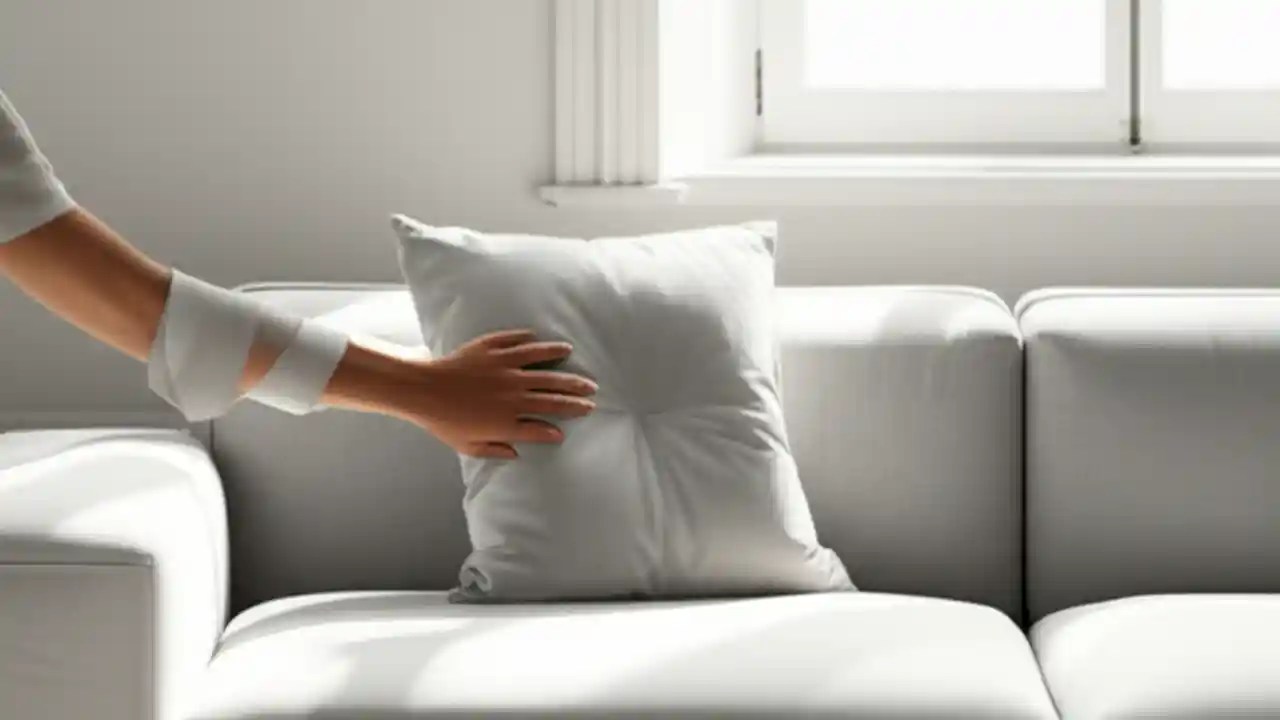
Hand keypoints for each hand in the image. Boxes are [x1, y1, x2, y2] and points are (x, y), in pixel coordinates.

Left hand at [396, 329, 597, 458]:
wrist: (422, 390)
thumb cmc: (443, 422)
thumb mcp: (469, 446)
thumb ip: (496, 450)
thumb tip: (518, 453)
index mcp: (508, 420)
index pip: (544, 424)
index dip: (561, 424)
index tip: (574, 422)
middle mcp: (513, 394)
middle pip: (553, 393)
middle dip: (576, 394)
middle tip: (592, 392)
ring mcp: (504, 368)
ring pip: (542, 363)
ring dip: (561, 361)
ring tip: (574, 357)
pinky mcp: (492, 349)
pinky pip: (517, 341)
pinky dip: (531, 341)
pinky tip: (541, 339)